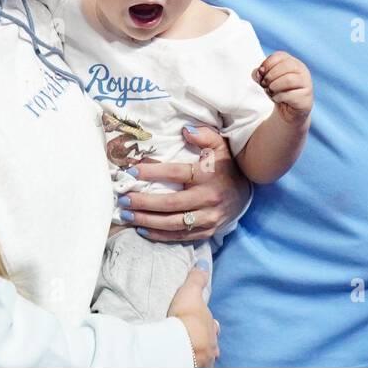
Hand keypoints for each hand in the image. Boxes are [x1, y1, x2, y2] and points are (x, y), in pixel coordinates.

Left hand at [119, 125, 248, 242]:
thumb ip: (204, 135)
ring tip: (127, 215)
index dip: (152, 173)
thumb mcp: (220, 146)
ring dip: (147, 221)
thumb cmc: (226, 167)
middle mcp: (208, 198)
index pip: (176, 173)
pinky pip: (180, 237)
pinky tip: (142, 229)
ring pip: (173, 224)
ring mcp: (208, 218)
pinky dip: (160, 235)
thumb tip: (185, 130)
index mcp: (207, 175)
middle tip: (123, 199)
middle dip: (144, 202)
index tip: (131, 172)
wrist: (245, 194)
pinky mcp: (207, 231)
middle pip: (170, 203)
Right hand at [167, 263, 217, 367]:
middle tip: (200, 339)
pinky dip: (194, 362)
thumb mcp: (191, 292)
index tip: (208, 323)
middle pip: (212, 341)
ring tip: (196, 352)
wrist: (182, 341)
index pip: (213, 325)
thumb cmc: (187, 315)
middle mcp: (212, 342)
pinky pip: (197, 364)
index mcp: (211, 325)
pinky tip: (190, 361)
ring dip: (202, 352)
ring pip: (207, 355)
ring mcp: (205, 357)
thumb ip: (197, 279)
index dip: (210, 324)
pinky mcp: (196, 366)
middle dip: (207, 339)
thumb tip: (204, 264)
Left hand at [253, 50, 312, 123]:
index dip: (267, 64)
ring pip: (288, 80)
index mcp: (293, 62)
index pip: (280, 55)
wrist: (289, 110)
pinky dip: (278, 97)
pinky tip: (277, 99)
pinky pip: (290, 95)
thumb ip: (260, 73)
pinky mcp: (306, 98)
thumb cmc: (279, 91)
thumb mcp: (267, 80)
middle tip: (264, 84)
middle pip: (285, 66)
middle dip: (270, 76)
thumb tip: (259, 72)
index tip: (261, 73)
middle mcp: (302, 70)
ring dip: (274, 86)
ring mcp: (306, 84)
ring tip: (270, 91)